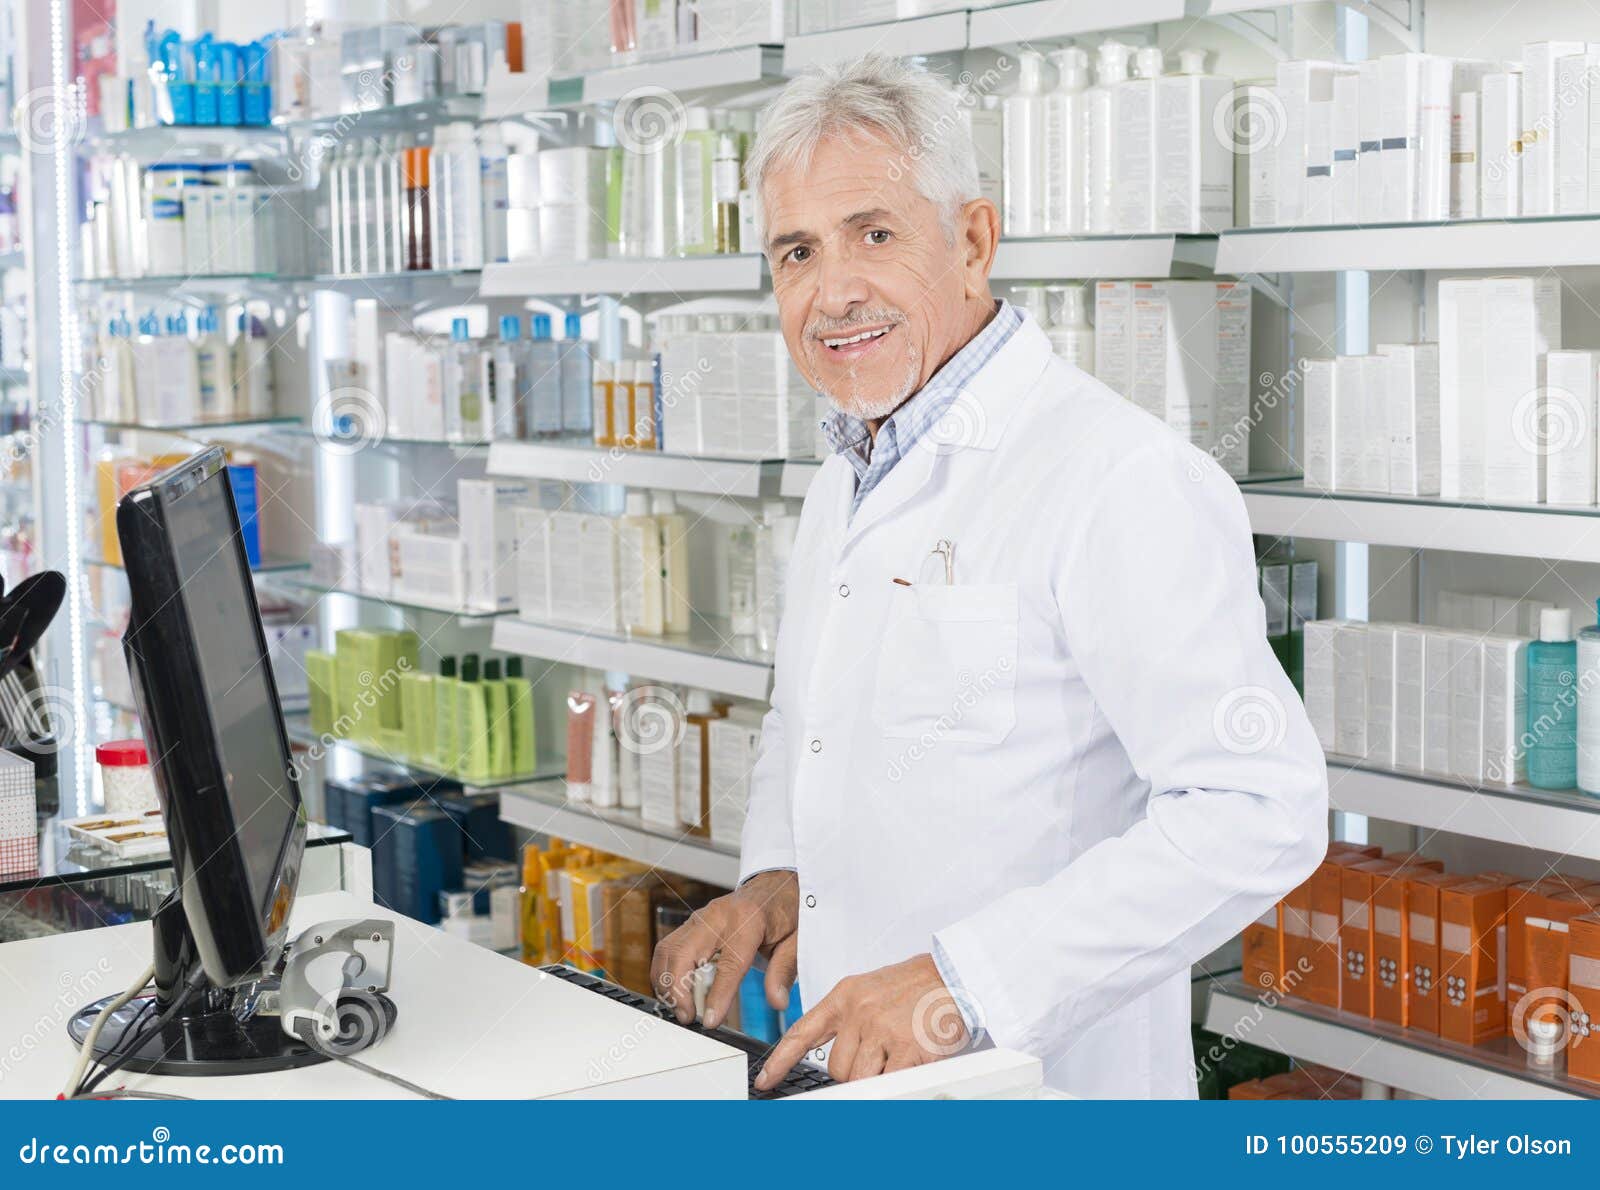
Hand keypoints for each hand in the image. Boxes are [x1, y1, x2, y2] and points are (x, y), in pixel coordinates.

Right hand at [650, 870, 798, 1029]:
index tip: (710, 1021)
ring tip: (681, 1009)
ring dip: (667, 983)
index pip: (728, 963)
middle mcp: (717, 916)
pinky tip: (674, 992)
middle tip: (688, 1017)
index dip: (717, 995)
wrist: (773, 885)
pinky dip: (664, 971)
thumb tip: (777, 1001)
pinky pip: (668, 947)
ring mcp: (700, 917)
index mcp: (749, 920)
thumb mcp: (795, 941)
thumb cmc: (784, 912)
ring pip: (669, 949)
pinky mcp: (691, 923)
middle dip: (679, 990)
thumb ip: (784, 971)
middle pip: (685, 953)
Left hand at [753, 953, 967, 1089]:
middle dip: (854, 1071)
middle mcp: (859, 1012)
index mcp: (845, 997)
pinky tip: (908, 1066)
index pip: (803, 1032)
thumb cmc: (913, 987)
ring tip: (896, 1057)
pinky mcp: (907, 1048)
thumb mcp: (869, 992)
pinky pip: (888, 1082)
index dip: (780, 1060)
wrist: (953, 974)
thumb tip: (835, 1060)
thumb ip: (847, 1022)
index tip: (765, 1080)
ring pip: (858, 1079)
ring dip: (876, 1078)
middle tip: (880, 1055)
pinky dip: (896, 1082)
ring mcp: (883, 1030)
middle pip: (836, 1067)